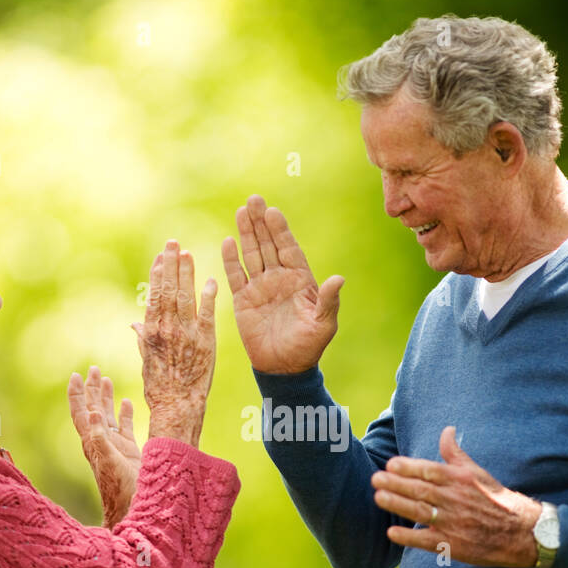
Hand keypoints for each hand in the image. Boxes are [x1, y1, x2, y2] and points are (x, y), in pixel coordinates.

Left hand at [69, 366, 140, 527]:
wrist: (133, 507)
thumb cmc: (121, 489)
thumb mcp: (110, 462)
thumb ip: (101, 439)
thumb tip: (94, 413)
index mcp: (93, 442)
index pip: (81, 413)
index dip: (78, 395)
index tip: (75, 376)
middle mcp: (100, 441)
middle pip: (93, 409)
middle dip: (91, 389)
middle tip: (92, 369)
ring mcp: (114, 446)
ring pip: (107, 416)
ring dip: (106, 398)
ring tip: (105, 379)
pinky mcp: (128, 451)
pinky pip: (124, 427)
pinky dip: (124, 413)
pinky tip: (126, 402)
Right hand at [132, 240, 217, 447]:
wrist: (177, 405)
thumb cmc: (159, 386)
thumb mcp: (146, 360)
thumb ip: (142, 337)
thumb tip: (134, 322)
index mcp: (151, 330)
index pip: (153, 294)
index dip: (157, 273)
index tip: (160, 256)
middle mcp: (167, 328)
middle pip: (168, 289)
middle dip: (171, 264)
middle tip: (174, 243)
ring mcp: (187, 333)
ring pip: (186, 296)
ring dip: (187, 273)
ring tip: (188, 254)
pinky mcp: (206, 341)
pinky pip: (208, 313)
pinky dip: (208, 296)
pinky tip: (210, 281)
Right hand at [222, 193, 343, 373]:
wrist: (284, 368)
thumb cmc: (309, 346)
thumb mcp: (324, 324)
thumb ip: (328, 301)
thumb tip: (339, 279)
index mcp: (300, 280)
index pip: (289, 249)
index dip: (281, 231)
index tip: (274, 212)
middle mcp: (280, 278)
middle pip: (269, 245)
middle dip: (261, 223)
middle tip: (254, 199)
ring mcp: (261, 287)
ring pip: (252, 254)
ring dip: (246, 233)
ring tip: (241, 211)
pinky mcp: (244, 299)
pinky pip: (236, 275)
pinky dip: (231, 259)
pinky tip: (228, 240)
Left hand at [370, 426, 542, 567]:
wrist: (520, 532)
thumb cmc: (496, 499)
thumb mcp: (477, 472)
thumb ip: (455, 453)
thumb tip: (446, 429)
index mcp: (460, 480)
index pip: (430, 470)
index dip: (409, 467)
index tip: (390, 463)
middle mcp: (456, 500)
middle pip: (421, 490)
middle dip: (396, 484)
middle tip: (375, 478)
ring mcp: (453, 523)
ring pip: (420, 512)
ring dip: (397, 504)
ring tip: (379, 498)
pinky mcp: (453, 545)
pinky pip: (427, 540)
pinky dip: (409, 537)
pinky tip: (392, 533)